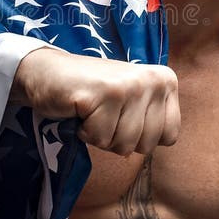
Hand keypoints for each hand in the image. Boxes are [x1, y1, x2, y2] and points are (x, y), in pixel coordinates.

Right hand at [11, 47, 180, 156]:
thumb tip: (167, 141)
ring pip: (124, 144)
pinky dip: (85, 132)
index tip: (124, 116)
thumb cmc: (94, 95)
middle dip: (120, 138)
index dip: (141, 137)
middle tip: (105, 113)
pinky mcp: (104, 93)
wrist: (49, 74)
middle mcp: (153, 79)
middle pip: (147, 144)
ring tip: (93, 111)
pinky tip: (81, 109)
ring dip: (101, 135)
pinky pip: (100, 138)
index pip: (170, 137)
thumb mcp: (135, 103)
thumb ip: (155, 119)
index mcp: (166, 80)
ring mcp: (129, 85)